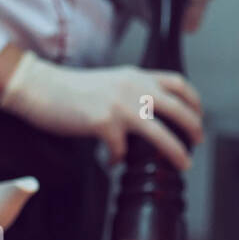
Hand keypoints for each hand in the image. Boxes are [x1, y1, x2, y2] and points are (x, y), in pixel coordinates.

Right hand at [0, 52, 202, 169]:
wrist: (40, 87)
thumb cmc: (71, 89)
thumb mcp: (111, 81)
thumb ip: (132, 92)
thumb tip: (150, 116)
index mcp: (137, 76)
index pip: (178, 83)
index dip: (194, 101)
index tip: (199, 116)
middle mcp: (133, 88)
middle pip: (179, 108)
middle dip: (194, 127)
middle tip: (198, 142)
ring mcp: (120, 105)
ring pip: (161, 133)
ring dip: (175, 152)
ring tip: (182, 163)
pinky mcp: (103, 123)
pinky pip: (122, 150)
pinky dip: (119, 159)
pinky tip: (114, 162)